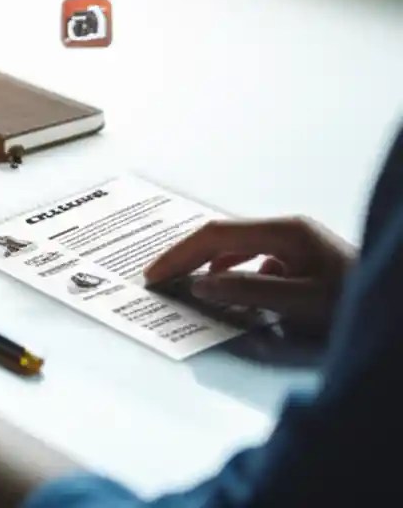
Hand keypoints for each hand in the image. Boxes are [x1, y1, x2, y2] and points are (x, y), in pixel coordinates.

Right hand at [144, 216, 356, 334]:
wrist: (396, 304)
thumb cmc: (358, 300)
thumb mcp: (304, 302)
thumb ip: (249, 292)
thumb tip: (202, 284)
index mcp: (286, 231)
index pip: (215, 235)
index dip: (180, 254)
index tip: (155, 275)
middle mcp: (288, 231)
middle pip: (221, 238)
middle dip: (186, 258)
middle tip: (157, 279)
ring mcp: (294, 244)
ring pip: (235, 249)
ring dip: (207, 267)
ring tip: (183, 286)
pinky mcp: (299, 260)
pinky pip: (252, 263)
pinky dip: (231, 276)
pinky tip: (230, 294)